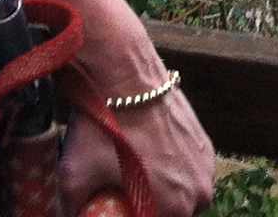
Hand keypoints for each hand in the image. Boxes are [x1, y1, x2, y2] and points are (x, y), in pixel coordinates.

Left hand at [59, 85, 215, 216]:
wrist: (128, 75)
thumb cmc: (105, 127)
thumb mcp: (74, 177)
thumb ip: (72, 208)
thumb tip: (71, 214)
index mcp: (175, 209)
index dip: (129, 215)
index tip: (114, 203)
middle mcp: (199, 194)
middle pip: (168, 216)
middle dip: (145, 208)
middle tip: (121, 191)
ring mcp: (206, 167)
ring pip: (181, 197)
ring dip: (160, 192)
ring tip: (134, 174)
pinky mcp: (205, 145)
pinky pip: (188, 173)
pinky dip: (171, 170)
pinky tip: (147, 156)